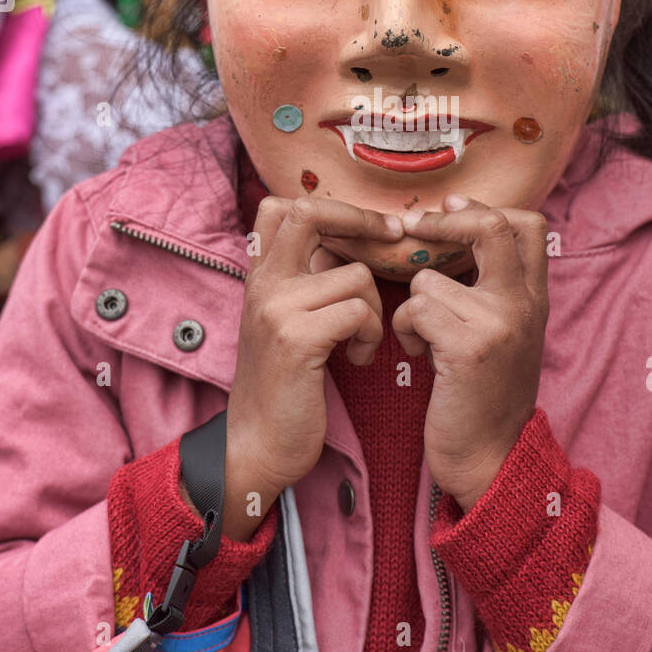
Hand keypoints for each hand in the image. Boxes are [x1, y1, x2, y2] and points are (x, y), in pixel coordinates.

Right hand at [222, 196, 402, 539]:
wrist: (257, 446)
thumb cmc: (284, 387)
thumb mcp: (286, 323)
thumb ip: (307, 282)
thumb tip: (354, 246)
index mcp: (261, 276)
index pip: (285, 206)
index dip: (334, 206)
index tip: (375, 228)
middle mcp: (263, 283)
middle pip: (309, 211)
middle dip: (363, 221)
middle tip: (395, 239)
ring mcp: (276, 308)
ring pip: (356, 275)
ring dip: (376, 311)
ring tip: (363, 343)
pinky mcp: (296, 338)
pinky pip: (360, 312)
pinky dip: (372, 336)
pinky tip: (359, 359)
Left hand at [392, 195, 548, 512]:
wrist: (490, 459)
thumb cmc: (483, 396)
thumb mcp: (503, 336)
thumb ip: (491, 292)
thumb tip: (450, 241)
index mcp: (534, 299)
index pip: (526, 224)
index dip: (484, 209)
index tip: (450, 210)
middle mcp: (523, 305)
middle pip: (492, 227)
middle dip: (445, 222)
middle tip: (413, 227)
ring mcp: (499, 324)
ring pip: (430, 279)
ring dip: (413, 306)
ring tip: (421, 338)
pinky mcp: (468, 347)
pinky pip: (415, 309)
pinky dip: (405, 329)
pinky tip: (417, 354)